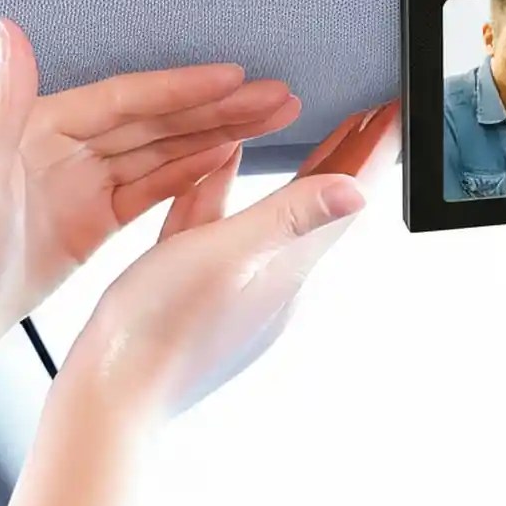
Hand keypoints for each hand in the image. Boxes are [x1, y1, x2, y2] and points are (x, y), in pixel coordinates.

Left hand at [0, 19, 301, 372]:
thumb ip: (1, 103)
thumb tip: (11, 34)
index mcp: (39, 128)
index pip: (128, 99)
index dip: (184, 88)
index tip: (234, 78)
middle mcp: (64, 150)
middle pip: (156, 121)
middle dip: (218, 108)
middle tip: (273, 100)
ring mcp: (80, 186)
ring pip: (161, 153)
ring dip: (214, 137)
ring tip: (266, 125)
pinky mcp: (88, 223)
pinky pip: (150, 191)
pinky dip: (188, 177)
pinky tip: (222, 166)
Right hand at [60, 100, 401, 415]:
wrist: (110, 395)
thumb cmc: (159, 328)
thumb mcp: (225, 256)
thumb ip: (289, 218)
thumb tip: (358, 191)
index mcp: (287, 267)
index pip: (348, 196)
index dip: (373, 149)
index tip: (395, 110)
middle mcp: (274, 281)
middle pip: (321, 205)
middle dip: (347, 156)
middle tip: (368, 116)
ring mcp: (242, 292)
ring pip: (276, 218)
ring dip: (299, 175)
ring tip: (315, 135)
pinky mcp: (207, 299)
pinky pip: (228, 234)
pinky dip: (233, 198)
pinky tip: (221, 175)